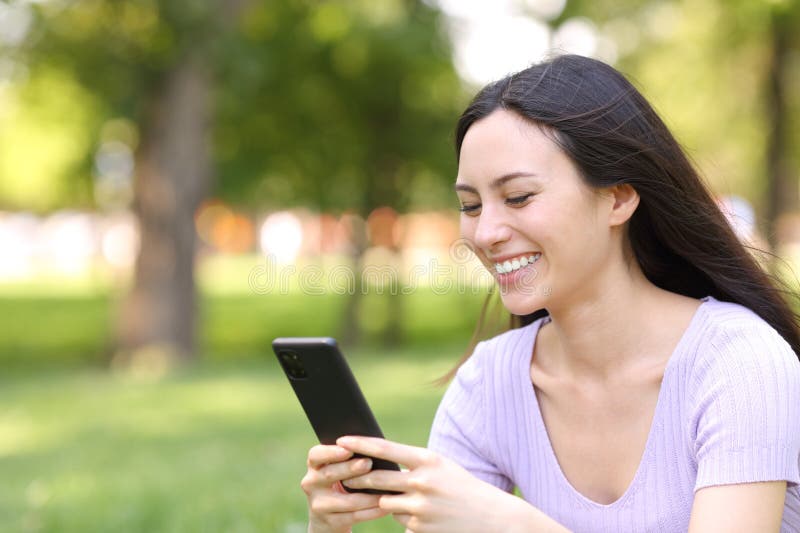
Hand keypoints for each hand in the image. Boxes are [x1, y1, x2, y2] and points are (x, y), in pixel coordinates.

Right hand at [301, 444, 390, 532]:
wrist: (329, 517)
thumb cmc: (342, 482)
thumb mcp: (339, 469)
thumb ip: (350, 457)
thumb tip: (375, 447)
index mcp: (314, 465)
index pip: (316, 455)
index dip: (331, 452)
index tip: (348, 449)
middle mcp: (311, 483)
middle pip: (330, 474)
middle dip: (350, 468)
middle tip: (368, 463)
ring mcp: (319, 505)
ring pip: (346, 500)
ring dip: (368, 495)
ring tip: (387, 489)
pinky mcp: (330, 522)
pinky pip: (354, 516)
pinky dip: (372, 511)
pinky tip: (386, 506)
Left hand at [336, 436, 536, 532]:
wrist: (489, 516)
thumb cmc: (461, 485)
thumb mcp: (440, 466)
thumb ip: (413, 463)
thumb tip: (379, 462)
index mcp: (427, 459)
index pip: (385, 448)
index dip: (360, 444)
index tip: (342, 440)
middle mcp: (422, 481)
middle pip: (376, 477)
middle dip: (358, 477)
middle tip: (344, 474)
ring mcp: (419, 506)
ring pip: (384, 502)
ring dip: (385, 500)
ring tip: (403, 497)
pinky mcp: (419, 526)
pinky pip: (398, 519)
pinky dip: (402, 516)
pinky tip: (422, 514)